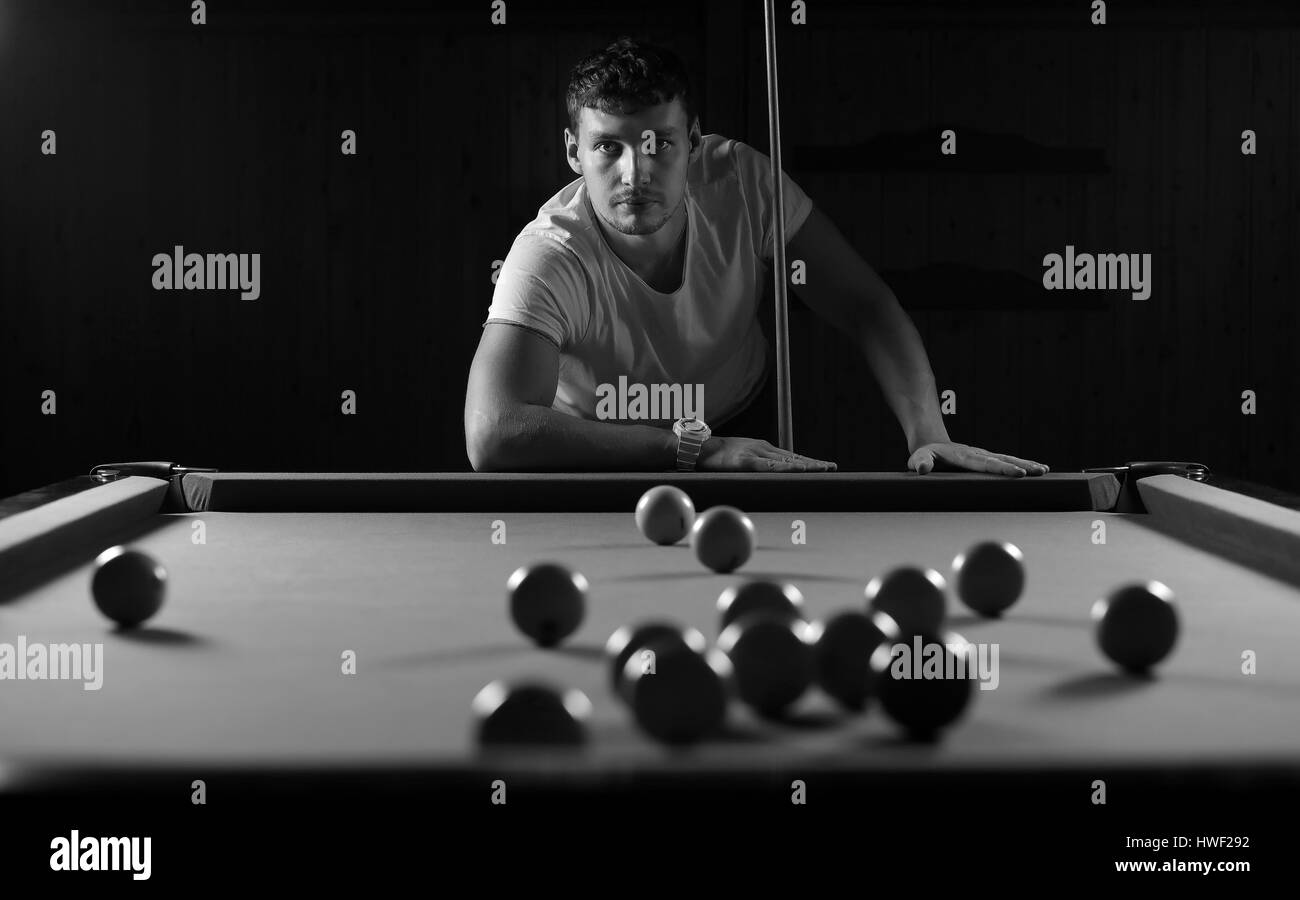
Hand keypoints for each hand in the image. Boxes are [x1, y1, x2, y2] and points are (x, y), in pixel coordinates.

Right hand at [698, 436, 837, 471]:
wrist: (697, 448)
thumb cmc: (715, 455)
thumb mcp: (738, 456)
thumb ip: (752, 461)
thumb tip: (764, 471)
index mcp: (761, 447)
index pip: (789, 454)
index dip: (807, 460)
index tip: (823, 464)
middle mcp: (762, 447)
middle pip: (793, 456)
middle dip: (813, 462)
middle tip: (832, 466)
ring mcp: (755, 453)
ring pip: (786, 460)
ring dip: (806, 465)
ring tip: (823, 468)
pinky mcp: (746, 461)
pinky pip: (770, 465)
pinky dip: (786, 467)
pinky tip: (798, 468)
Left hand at [908, 442, 1048, 476]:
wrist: (930, 442)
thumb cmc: (924, 454)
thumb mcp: (918, 458)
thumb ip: (920, 463)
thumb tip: (921, 469)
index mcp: (964, 456)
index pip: (986, 464)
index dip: (1003, 469)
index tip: (1018, 473)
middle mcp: (977, 454)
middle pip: (1003, 460)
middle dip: (1021, 466)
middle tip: (1039, 472)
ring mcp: (983, 455)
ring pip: (1008, 458)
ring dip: (1026, 464)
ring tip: (1044, 470)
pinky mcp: (986, 458)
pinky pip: (1007, 460)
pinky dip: (1023, 464)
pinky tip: (1037, 469)